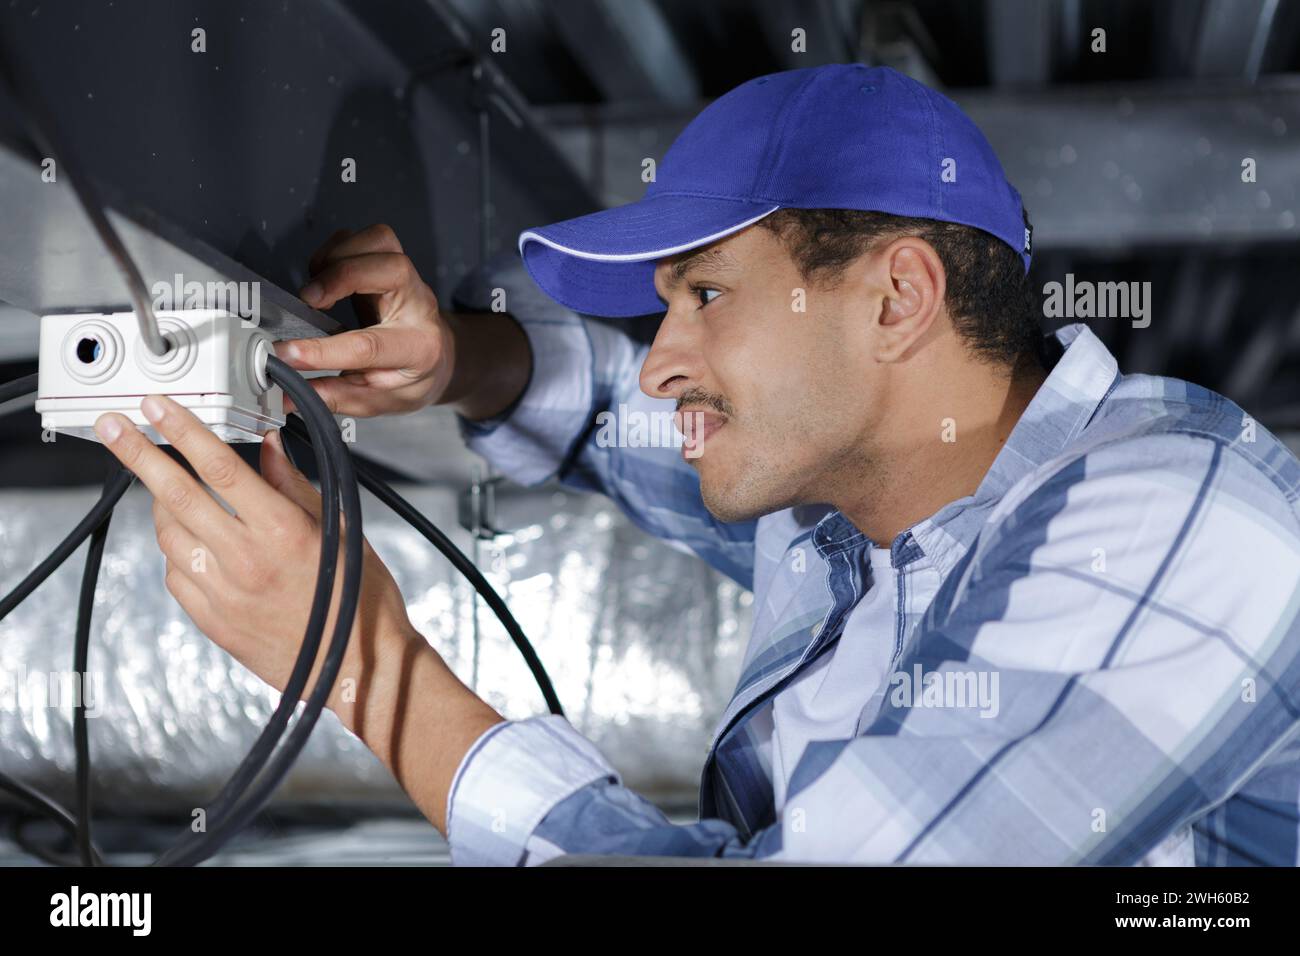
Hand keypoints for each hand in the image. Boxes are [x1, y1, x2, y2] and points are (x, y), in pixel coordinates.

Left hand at [93, 395, 505, 832]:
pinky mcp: (213, 621)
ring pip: (169, 536)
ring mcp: (223, 594)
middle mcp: (245, 561)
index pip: (221, 469)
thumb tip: (268, 447)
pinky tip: (187, 539)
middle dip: (139, 455)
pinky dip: (175, 550)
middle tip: (113, 428)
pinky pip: (176, 575)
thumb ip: (295, 485)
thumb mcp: (340, 530)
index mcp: (283, 532)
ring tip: (162, 484)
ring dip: (158, 503)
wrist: (356, 668)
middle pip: (176, 496)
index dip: (185, 433)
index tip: (159, 408)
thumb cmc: (359, 600)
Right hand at [277, 223, 455, 416]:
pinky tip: (324, 275)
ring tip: (315, 288)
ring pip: (381, 240)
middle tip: (308, 301)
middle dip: (342, 276)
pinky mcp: (392, 262)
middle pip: (392, 268)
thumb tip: (288, 397)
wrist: (438, 359)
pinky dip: (336, 249)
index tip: (287, 354)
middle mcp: (418, 307)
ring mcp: (408, 279)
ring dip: (338, 256)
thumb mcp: (377, 400)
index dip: (324, 350)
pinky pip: (365, 237)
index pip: (369, 346)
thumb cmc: (409, 379)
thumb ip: (333, 397)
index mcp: (417, 349)